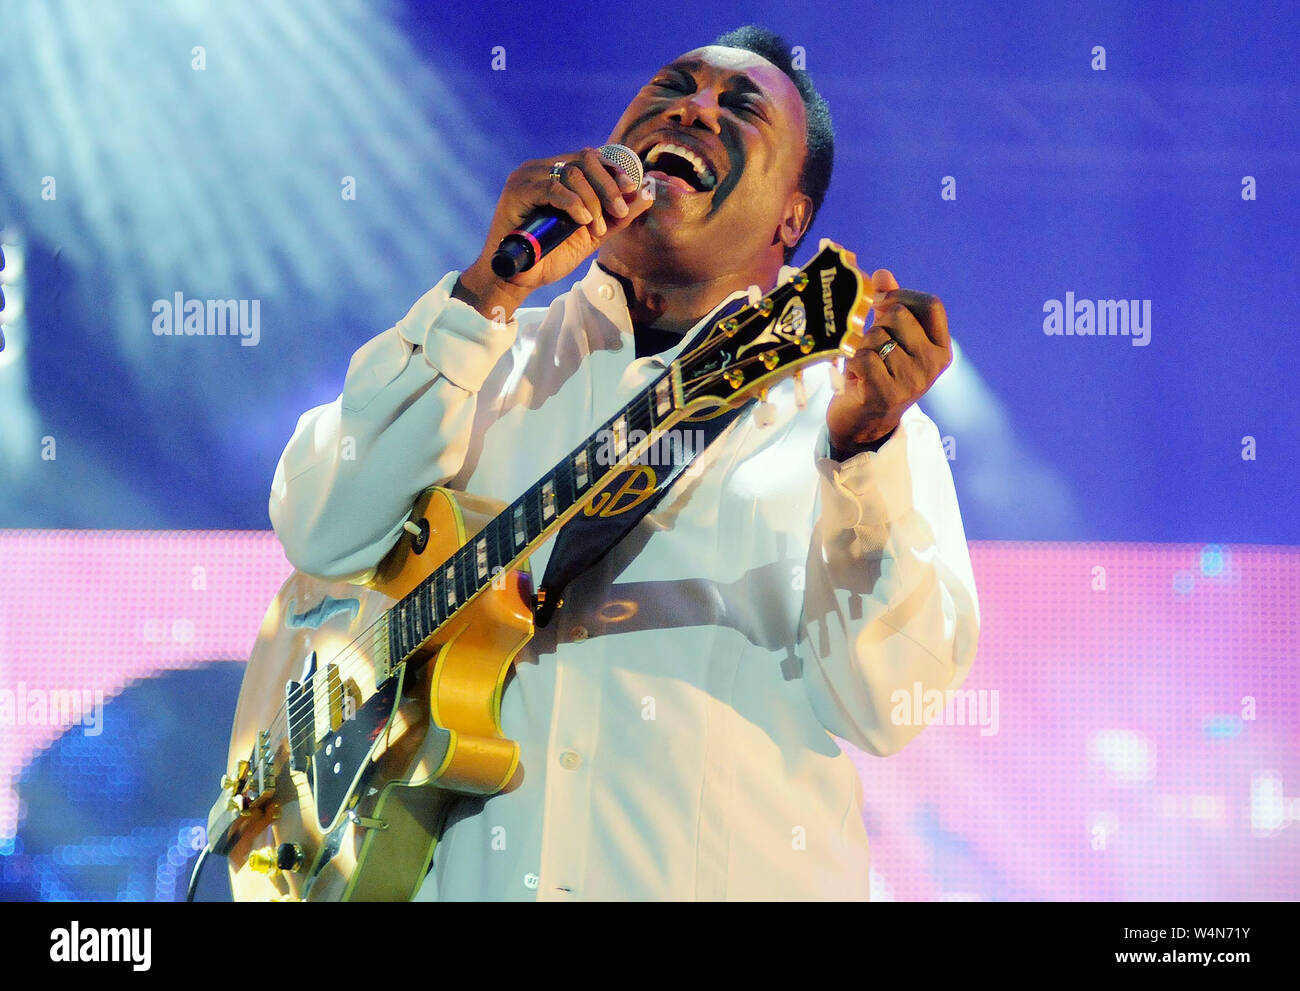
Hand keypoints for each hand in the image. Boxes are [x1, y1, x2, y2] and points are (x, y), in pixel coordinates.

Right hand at [455, 148, 654, 320]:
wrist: (519, 279)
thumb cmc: (550, 255)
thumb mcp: (593, 235)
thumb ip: (618, 216)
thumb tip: (647, 194)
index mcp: (557, 174)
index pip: (590, 158)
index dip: (614, 170)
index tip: (632, 188)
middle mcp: (542, 169)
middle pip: (584, 160)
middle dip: (608, 186)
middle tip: (619, 212)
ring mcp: (527, 177)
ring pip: (571, 173)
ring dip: (592, 201)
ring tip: (596, 227)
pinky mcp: (517, 191)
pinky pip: (552, 188)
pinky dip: (573, 203)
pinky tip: (582, 221)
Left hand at [826, 269, 951, 452]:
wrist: (864, 421)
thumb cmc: (877, 374)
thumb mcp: (888, 338)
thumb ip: (889, 306)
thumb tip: (882, 274)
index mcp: (940, 348)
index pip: (931, 305)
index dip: (903, 296)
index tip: (882, 304)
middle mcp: (933, 364)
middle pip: (899, 315)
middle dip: (876, 324)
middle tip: (871, 346)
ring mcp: (913, 381)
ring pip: (876, 336)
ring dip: (862, 347)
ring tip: (865, 366)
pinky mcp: (887, 395)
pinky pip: (863, 358)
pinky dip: (853, 364)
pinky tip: (858, 379)